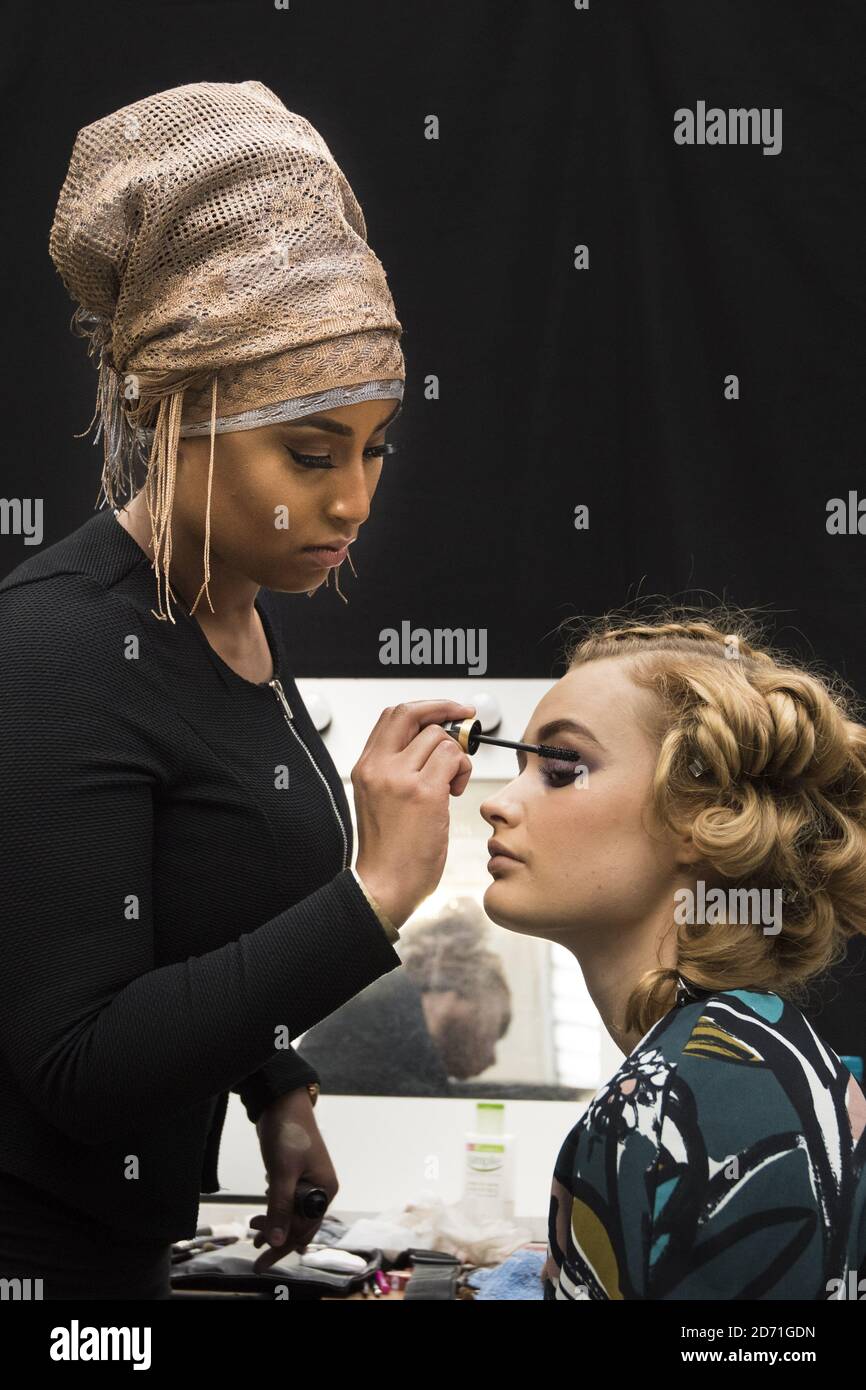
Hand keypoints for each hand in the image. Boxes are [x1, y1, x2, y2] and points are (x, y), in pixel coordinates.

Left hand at [248, 1086, 336, 1271]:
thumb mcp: (283, 1174)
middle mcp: (320, 1188)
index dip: (282, 1246)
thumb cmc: (288, 1135)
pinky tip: (262, 1210)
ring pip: (291, 1212)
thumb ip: (280, 1208)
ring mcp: (309, 1180)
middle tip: (253, 1249)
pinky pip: (287, 1200)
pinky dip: (274, 1208)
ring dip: (273, 1223)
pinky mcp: (296, 1173)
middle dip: (277, 1237)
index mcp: (324, 1190)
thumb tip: (277, 1241)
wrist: (282, 1102)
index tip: (261, 1262)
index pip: (303, 1228)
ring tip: (252, 1229)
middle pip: (299, 1224)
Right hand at [352, 699, 475, 927]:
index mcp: (366, 767)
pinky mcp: (423, 793)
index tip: (446, 712)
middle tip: (464, 718)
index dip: (425, 707)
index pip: (393, 716)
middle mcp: (378, 767)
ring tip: (452, 783)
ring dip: (457, 755)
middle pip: (413, 713)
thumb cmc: (389, 850)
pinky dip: (462, 770)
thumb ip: (397, 768)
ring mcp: (400, 778)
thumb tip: (431, 742)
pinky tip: (455, 791)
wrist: (384, 885)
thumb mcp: (380, 799)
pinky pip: (454, 758)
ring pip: (440, 737)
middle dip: (445, 709)